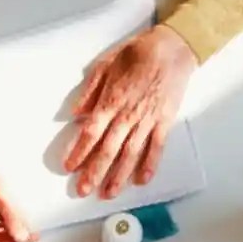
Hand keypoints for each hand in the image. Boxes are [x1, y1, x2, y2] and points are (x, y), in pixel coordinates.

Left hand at [64, 24, 196, 199]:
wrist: (172, 48)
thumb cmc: (138, 52)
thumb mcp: (106, 64)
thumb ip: (90, 90)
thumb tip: (76, 113)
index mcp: (111, 100)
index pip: (91, 132)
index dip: (79, 151)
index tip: (70, 166)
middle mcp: (128, 115)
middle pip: (108, 149)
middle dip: (94, 172)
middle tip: (83, 190)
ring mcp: (148, 120)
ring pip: (130, 154)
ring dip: (118, 176)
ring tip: (108, 193)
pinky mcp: (165, 122)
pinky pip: (156, 148)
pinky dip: (149, 165)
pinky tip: (140, 181)